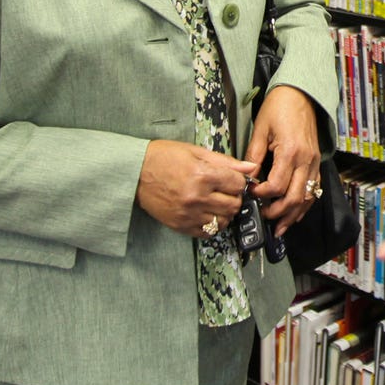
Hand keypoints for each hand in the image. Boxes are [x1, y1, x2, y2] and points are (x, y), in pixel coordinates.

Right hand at [138, 139, 255, 238]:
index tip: (232, 179)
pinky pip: (208, 233)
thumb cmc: (162, 158)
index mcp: (203, 175)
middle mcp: (197, 197)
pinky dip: (212, 224)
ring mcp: (188, 214)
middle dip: (234, 197)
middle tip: (225, 191)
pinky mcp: (180, 225)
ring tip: (215, 201)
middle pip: (234, 205)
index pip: (238, 184)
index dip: (238, 180)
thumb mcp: (195, 152)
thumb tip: (249, 167)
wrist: (134, 173)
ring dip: (224, 212)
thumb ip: (225, 162)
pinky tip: (206, 212)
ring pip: (224, 221)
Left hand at [245, 85, 320, 233]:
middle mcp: (305, 160)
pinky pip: (314, 190)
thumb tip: (247, 178)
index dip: (261, 194)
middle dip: (278, 212)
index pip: (276, 185)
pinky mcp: (316, 163)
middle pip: (294, 197)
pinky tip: (294, 214)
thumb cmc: (279, 108)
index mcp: (290, 151)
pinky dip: (304, 205)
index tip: (250, 194)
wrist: (301, 94)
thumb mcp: (260, 129)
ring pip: (307, 198)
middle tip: (263, 217)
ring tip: (279, 228)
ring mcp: (314, 162)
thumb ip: (253, 156)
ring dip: (293, 215)